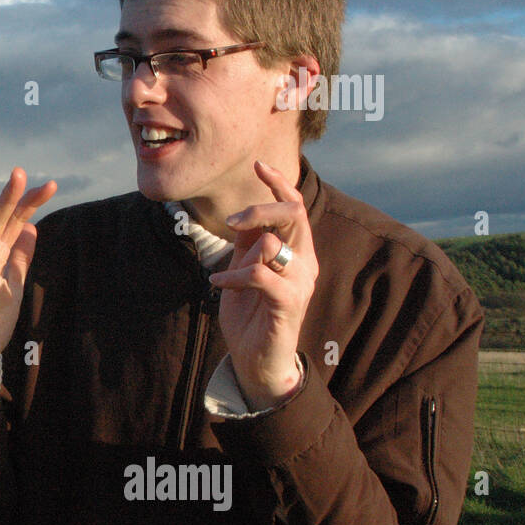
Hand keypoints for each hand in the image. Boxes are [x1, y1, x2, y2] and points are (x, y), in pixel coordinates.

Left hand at [208, 160, 317, 409]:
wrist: (257, 359)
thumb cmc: (251, 313)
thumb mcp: (245, 268)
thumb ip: (248, 243)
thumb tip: (242, 214)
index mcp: (297, 250)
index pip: (295, 206)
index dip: (278, 184)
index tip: (259, 165)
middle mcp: (305, 262)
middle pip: (292, 215)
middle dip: (259, 209)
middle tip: (231, 222)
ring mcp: (299, 282)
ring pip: (274, 243)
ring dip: (239, 254)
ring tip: (223, 274)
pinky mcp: (288, 303)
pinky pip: (259, 275)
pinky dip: (233, 275)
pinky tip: (219, 283)